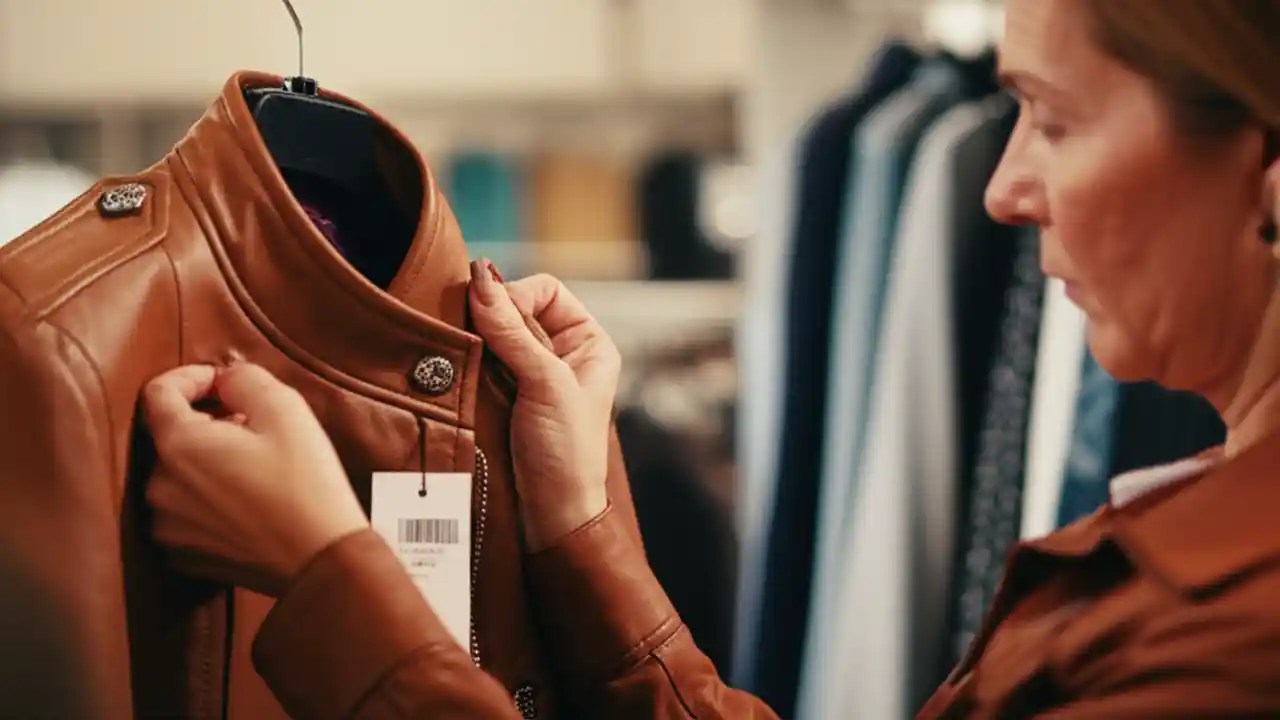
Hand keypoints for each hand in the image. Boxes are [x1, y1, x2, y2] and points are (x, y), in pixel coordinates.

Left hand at [142, 362, 367, 596]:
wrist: (321, 560)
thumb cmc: (306, 483)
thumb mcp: (286, 410)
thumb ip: (244, 378)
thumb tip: (225, 380)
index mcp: (179, 446)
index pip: (157, 392)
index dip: (190, 377)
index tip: (221, 382)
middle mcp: (160, 487)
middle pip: (170, 437)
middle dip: (206, 424)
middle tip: (253, 429)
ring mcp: (168, 527)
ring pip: (177, 477)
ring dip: (206, 463)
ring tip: (253, 467)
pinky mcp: (184, 556)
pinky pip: (186, 513)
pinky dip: (208, 500)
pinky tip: (247, 502)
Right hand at [469, 260, 617, 551]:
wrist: (550, 519)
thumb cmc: (566, 456)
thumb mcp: (545, 385)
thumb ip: (512, 331)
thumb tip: (480, 275)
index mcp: (590, 344)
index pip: (546, 291)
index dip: (516, 296)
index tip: (489, 316)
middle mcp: (563, 354)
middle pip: (516, 309)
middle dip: (490, 317)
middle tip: (465, 330)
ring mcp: (532, 377)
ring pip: (493, 337)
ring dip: (476, 340)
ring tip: (462, 351)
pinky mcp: (504, 398)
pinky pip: (480, 363)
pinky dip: (468, 361)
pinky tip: (459, 368)